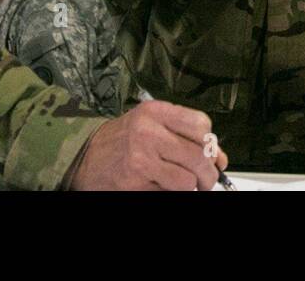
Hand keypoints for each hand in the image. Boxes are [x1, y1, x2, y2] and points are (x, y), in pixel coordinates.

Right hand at [69, 99, 228, 190]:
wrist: (84, 156)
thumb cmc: (122, 139)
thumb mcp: (152, 125)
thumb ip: (185, 136)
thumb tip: (220, 158)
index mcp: (155, 112)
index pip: (200, 124)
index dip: (211, 143)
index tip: (212, 154)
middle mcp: (148, 132)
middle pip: (198, 155)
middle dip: (209, 173)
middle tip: (208, 180)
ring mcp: (141, 158)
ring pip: (187, 179)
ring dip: (193, 187)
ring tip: (188, 185)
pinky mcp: (134, 182)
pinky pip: (169, 192)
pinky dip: (174, 192)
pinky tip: (166, 186)